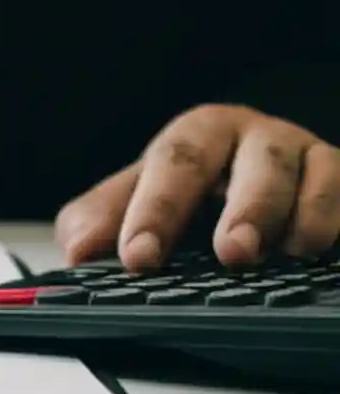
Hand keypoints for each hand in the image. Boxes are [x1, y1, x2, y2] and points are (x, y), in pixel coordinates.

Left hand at [57, 104, 339, 270]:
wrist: (239, 194)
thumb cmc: (181, 199)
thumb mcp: (130, 205)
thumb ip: (98, 221)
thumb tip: (79, 250)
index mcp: (196, 137)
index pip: (174, 164)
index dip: (156, 210)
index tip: (139, 257)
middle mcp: (256, 140)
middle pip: (256, 161)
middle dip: (245, 207)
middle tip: (233, 253)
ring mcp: (307, 161)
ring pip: (314, 175)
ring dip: (303, 214)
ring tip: (285, 252)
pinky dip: (338, 220)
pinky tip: (319, 250)